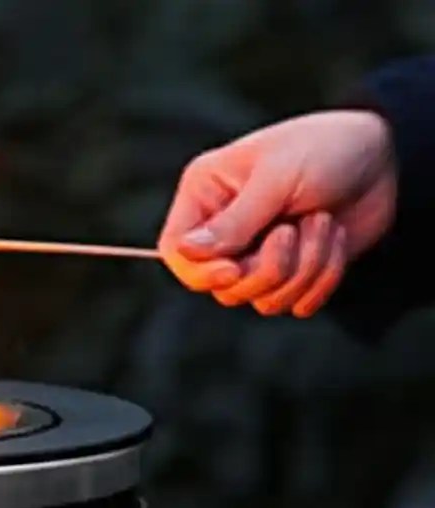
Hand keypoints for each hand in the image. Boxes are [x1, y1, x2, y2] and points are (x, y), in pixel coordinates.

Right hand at [158, 110, 396, 316]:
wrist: (385, 157)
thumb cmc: (324, 149)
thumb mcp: (276, 178)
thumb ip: (233, 221)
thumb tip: (185, 253)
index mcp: (206, 197)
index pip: (176, 252)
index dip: (200, 272)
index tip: (235, 269)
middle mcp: (225, 230)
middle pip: (221, 287)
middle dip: (266, 268)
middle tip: (292, 230)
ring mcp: (258, 255)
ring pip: (261, 299)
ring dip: (303, 268)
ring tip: (322, 223)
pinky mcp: (294, 274)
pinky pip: (295, 304)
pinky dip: (322, 278)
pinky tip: (334, 239)